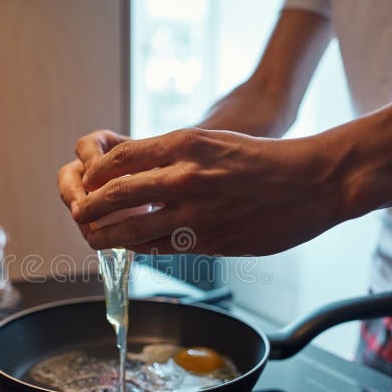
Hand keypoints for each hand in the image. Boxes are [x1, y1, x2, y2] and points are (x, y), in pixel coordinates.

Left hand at [70, 128, 348, 254]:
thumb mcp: (215, 142)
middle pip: (116, 194)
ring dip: (106, 235)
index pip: (119, 159)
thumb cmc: (266, 160)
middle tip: (78, 214)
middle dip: (89, 208)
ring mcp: (196, 211)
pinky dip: (139, 249)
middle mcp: (185, 176)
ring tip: (93, 237)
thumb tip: (136, 176)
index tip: (86, 184)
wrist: (312, 182)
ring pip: (132, 229)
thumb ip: (175, 158)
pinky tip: (130, 249)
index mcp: (185, 144)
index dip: (94, 175)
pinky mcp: (210, 241)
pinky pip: (161, 248)